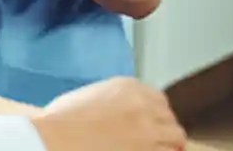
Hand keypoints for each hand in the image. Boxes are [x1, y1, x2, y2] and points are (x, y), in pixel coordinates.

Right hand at [30, 77, 186, 150]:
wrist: (55, 138)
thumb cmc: (60, 121)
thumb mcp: (90, 96)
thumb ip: (114, 100)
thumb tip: (122, 114)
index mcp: (128, 88)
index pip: (159, 100)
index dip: (156, 115)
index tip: (151, 125)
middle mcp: (143, 106)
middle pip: (170, 118)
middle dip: (163, 130)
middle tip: (152, 142)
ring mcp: (148, 131)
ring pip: (176, 138)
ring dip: (167, 146)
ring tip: (151, 150)